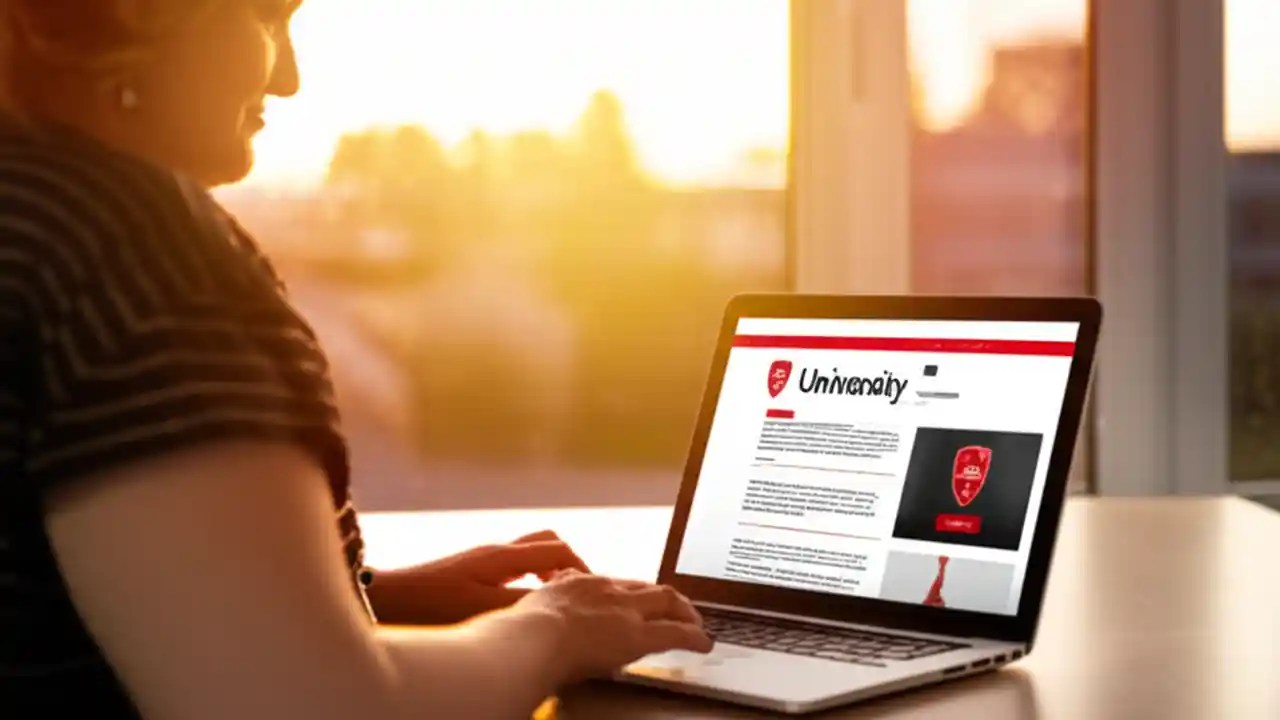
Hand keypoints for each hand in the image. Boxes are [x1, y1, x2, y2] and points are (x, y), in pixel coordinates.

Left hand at [367, 530, 590, 625]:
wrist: (387, 598)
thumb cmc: (432, 605)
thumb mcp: (483, 609)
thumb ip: (523, 604)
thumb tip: (559, 603)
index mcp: (504, 556)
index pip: (558, 549)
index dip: (582, 568)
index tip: (593, 593)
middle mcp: (497, 550)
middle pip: (547, 541)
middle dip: (569, 562)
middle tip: (579, 592)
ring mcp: (483, 559)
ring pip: (530, 553)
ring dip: (550, 571)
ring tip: (557, 601)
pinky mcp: (472, 570)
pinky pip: (516, 566)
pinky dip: (532, 579)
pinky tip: (525, 605)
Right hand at [513, 570, 713, 683]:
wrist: (533, 638)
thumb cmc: (523, 631)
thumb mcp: (536, 603)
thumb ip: (550, 597)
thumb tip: (550, 596)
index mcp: (581, 582)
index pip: (617, 585)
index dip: (633, 594)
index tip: (637, 602)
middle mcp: (608, 589)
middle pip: (646, 587)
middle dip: (665, 598)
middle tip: (677, 609)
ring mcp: (625, 610)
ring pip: (667, 601)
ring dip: (684, 612)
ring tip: (695, 624)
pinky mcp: (639, 634)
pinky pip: (676, 632)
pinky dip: (693, 636)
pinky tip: (703, 643)